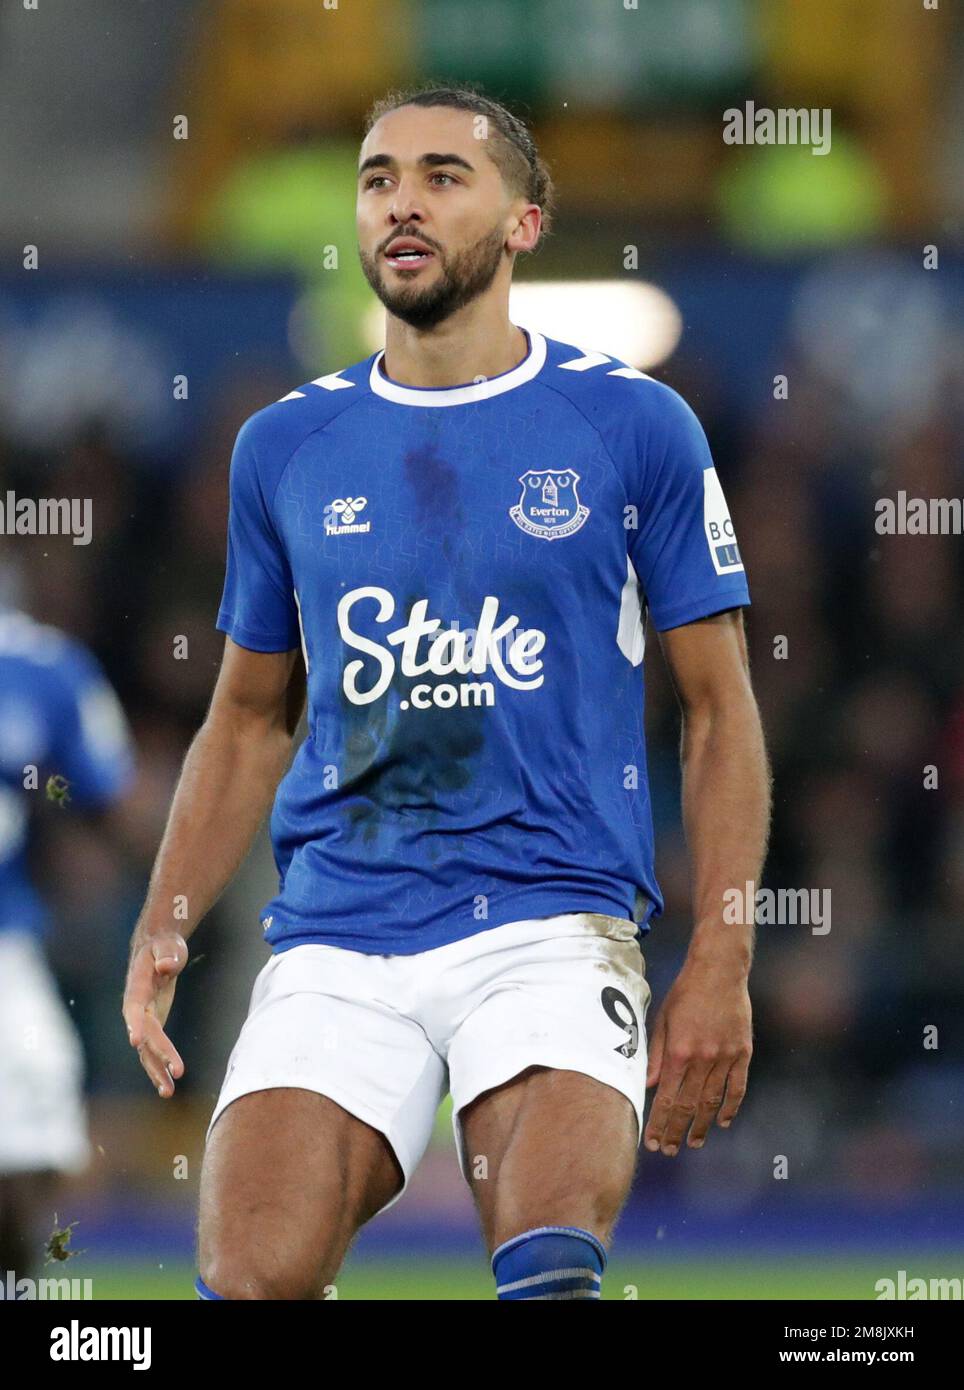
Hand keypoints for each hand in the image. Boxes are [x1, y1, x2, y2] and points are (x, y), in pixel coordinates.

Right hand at [123, 931, 187, 1097]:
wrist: (155, 948)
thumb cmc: (163, 945)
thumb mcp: (168, 946)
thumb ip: (167, 955)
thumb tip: (167, 966)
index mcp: (137, 987)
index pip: (134, 1008)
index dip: (135, 1023)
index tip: (136, 1041)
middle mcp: (135, 1007)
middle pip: (146, 1034)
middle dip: (160, 1053)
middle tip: (177, 1072)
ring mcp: (142, 1018)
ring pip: (146, 1049)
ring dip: (156, 1070)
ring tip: (168, 1092)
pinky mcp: (151, 1024)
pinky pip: (152, 1049)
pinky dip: (159, 1065)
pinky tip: (168, 1084)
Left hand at [644, 954, 751, 1154]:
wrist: (719, 970)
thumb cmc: (685, 993)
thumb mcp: (662, 1019)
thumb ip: (655, 1054)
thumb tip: (647, 1086)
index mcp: (678, 1051)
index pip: (667, 1098)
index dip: (660, 1123)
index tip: (652, 1142)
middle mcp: (702, 1058)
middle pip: (688, 1106)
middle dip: (676, 1131)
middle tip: (668, 1150)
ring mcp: (725, 1057)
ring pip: (712, 1101)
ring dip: (702, 1126)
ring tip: (694, 1143)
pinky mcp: (743, 1052)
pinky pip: (737, 1087)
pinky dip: (730, 1107)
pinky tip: (722, 1121)